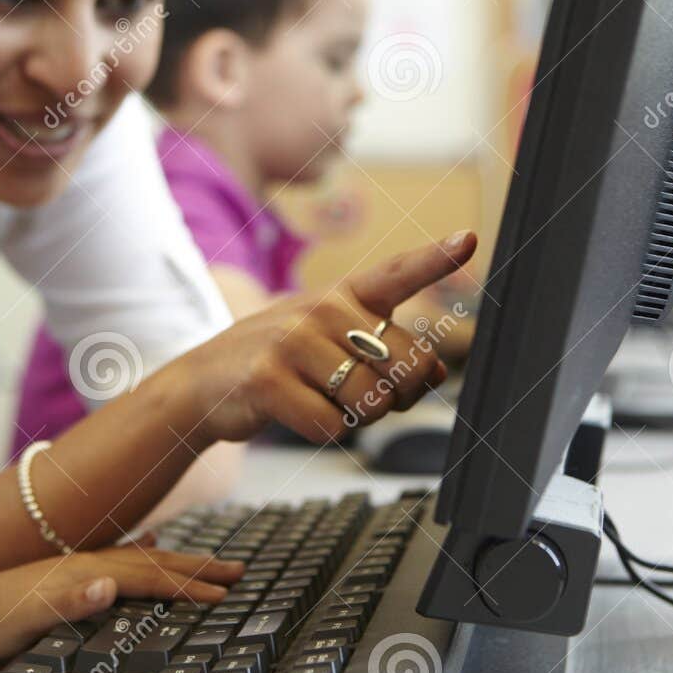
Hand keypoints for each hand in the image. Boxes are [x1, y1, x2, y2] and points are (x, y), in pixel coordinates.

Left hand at [0, 544, 244, 659]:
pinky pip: (120, 560)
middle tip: (238, 571)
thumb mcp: (24, 618)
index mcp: (83, 572)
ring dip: (179, 561)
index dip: (187, 584)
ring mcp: (78, 566)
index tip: (225, 592)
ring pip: (141, 560)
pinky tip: (151, 547)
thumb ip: (69, 600)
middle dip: (198, 567)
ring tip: (209, 562)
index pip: (147, 576)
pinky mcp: (68, 574)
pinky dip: (144, 554)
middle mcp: (85, 563)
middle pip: (153, 561)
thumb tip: (109, 583)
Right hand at [177, 231, 477, 446]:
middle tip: (363, 396)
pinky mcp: (268, 378)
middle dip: (397, 397)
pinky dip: (322, 432)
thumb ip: (385, 351)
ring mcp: (292, 340)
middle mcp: (321, 309)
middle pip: (404, 367)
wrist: (204, 382)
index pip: (397, 273)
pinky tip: (296, 412)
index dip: (435, 259)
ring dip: (358, 419)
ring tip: (322, 400)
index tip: (468, 239)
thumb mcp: (330, 342)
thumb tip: (438, 373)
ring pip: (371, 402)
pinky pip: (331, 426)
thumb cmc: (280, 362)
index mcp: (343, 295)